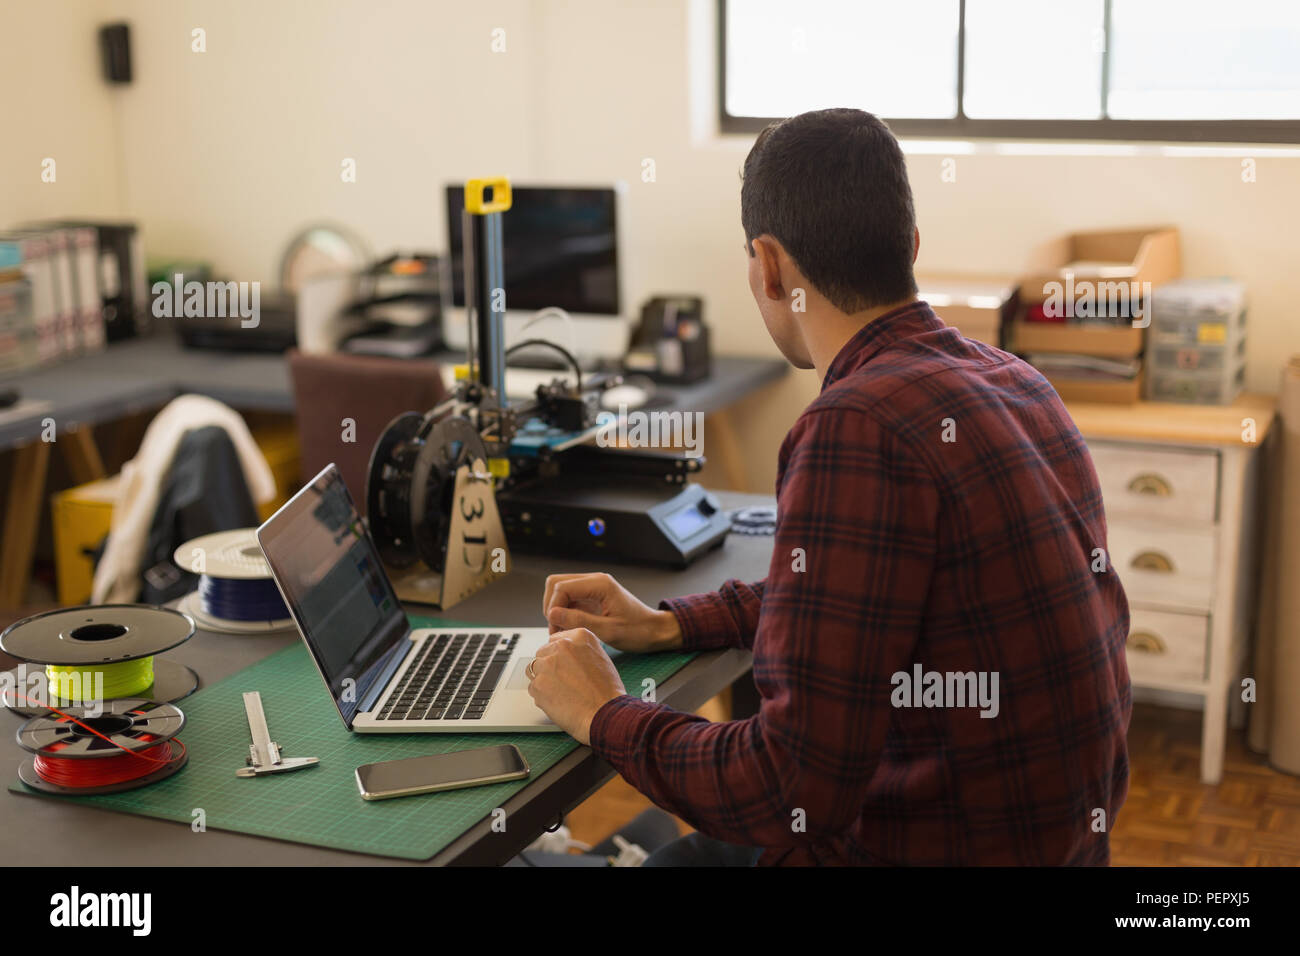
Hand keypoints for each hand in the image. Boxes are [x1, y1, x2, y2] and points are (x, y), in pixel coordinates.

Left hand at [526, 628, 625, 744]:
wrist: (603, 713)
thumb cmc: (606, 691)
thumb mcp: (600, 658)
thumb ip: (579, 651)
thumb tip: (564, 655)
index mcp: (579, 636)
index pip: (556, 640)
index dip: (559, 655)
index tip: (563, 665)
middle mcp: (562, 646)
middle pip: (543, 652)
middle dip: (549, 666)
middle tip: (562, 681)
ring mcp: (547, 664)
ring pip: (534, 669)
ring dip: (543, 679)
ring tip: (560, 692)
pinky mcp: (538, 684)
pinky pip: (533, 687)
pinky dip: (542, 695)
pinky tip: (557, 701)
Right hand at [542, 572, 682, 652]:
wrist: (655, 631)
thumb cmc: (638, 631)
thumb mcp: (608, 630)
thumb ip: (579, 621)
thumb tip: (552, 614)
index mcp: (600, 584)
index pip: (562, 587)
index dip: (553, 607)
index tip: (556, 628)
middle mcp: (595, 580)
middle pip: (556, 583)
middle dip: (551, 606)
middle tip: (556, 629)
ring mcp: (592, 587)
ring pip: (560, 590)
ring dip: (556, 610)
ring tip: (561, 631)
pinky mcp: (592, 596)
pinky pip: (569, 599)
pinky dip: (564, 613)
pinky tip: (569, 628)